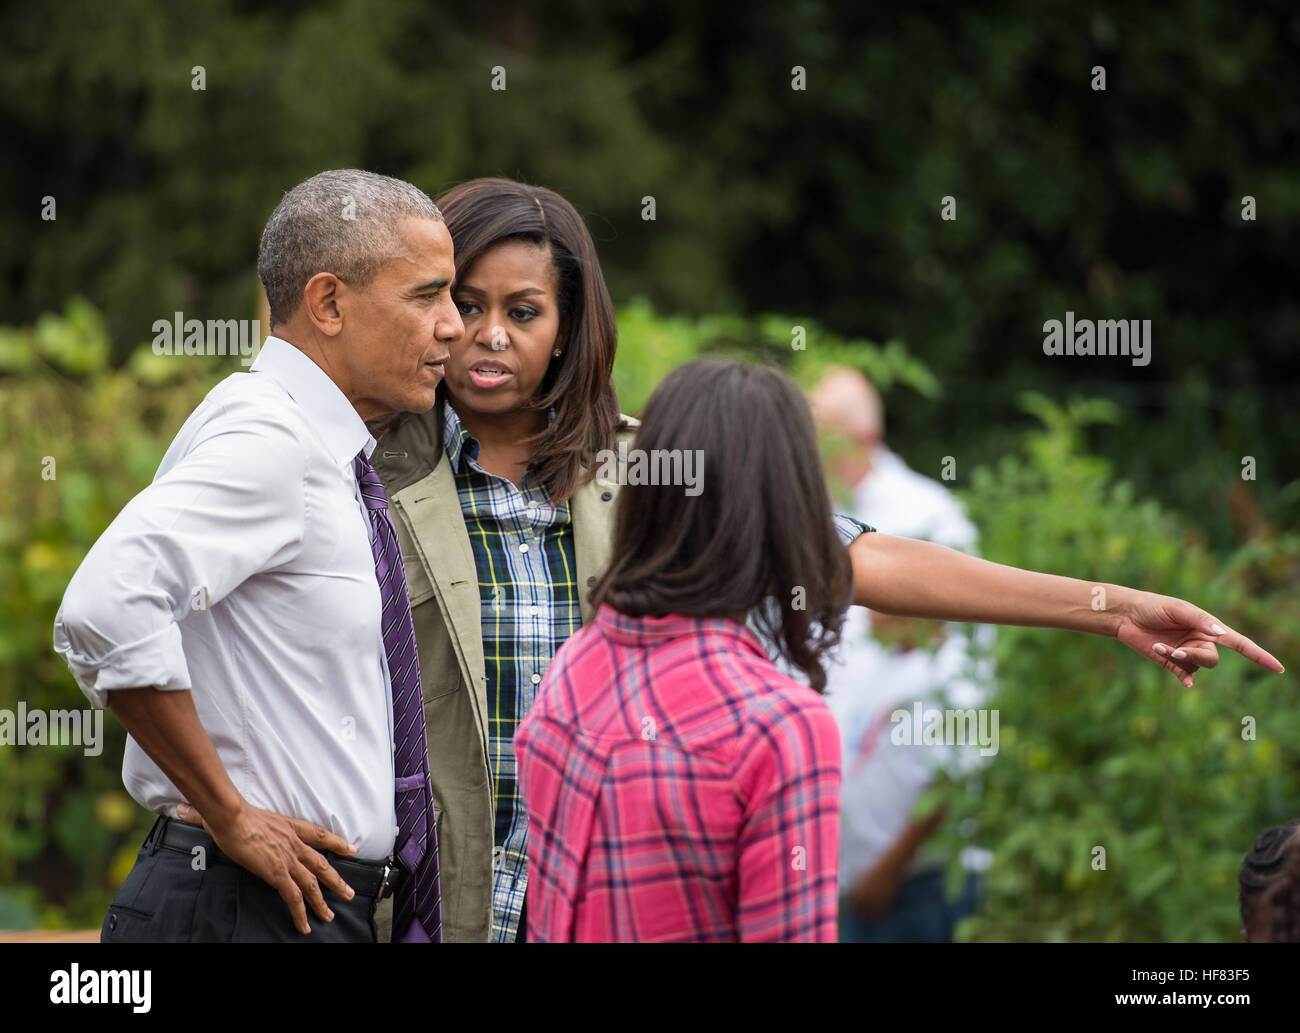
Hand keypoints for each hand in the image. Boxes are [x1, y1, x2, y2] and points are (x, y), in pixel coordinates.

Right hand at [177, 801, 357, 934]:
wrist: (232, 816)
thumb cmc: (229, 811)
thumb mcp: (233, 810)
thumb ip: (212, 813)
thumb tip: (184, 809)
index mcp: (289, 826)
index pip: (319, 835)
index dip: (336, 842)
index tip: (350, 849)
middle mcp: (294, 843)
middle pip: (322, 864)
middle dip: (336, 880)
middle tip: (348, 893)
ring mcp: (287, 859)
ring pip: (312, 884)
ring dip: (323, 901)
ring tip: (330, 915)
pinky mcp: (277, 873)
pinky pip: (294, 897)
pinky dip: (301, 913)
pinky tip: (304, 926)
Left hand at [1112, 590, 1283, 687]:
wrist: (1126, 615)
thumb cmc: (1153, 606)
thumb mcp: (1177, 608)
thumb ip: (1199, 620)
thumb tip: (1221, 634)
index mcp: (1208, 627)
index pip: (1240, 643)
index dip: (1259, 655)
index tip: (1279, 668)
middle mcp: (1201, 641)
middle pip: (1212, 659)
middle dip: (1197, 656)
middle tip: (1178, 650)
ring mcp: (1186, 653)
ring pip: (1195, 666)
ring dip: (1180, 659)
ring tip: (1160, 647)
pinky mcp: (1171, 662)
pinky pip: (1185, 675)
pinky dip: (1185, 678)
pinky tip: (1184, 682)